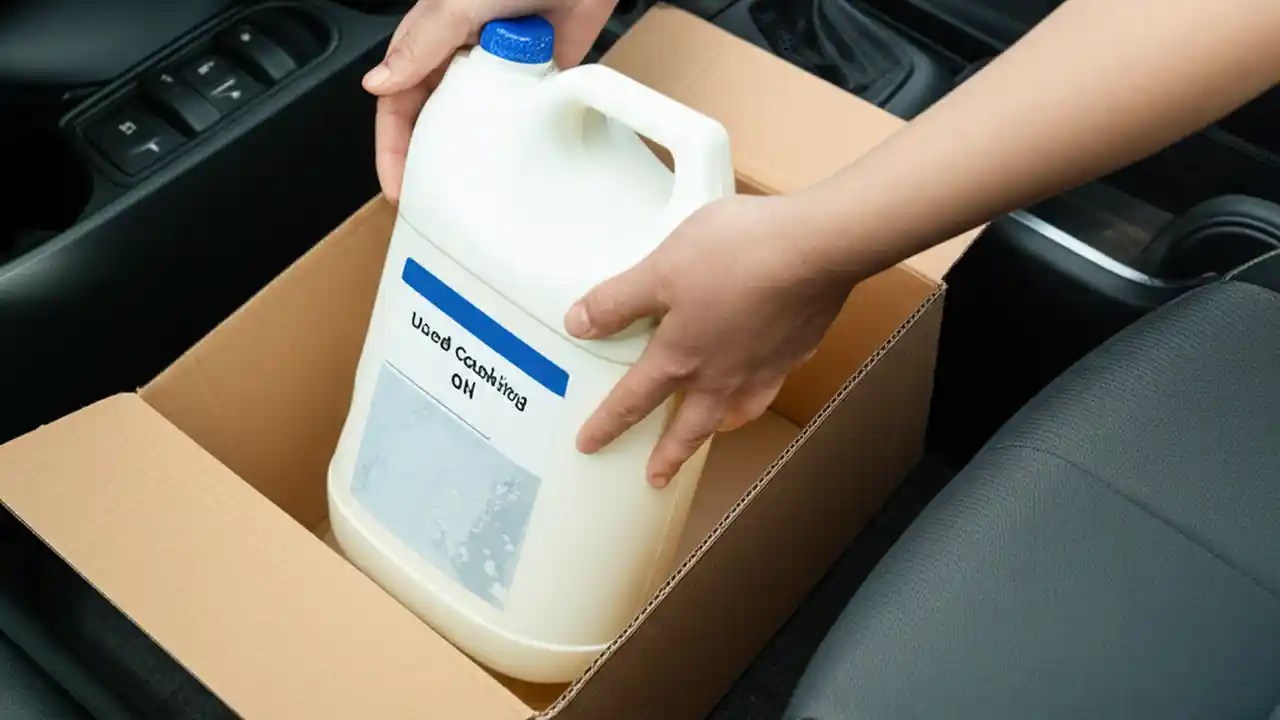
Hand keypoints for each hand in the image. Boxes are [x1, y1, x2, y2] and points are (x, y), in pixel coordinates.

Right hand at [363, 0, 616, 202]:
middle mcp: (460, 60)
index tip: (398, 187)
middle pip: (431, 121)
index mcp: (430, 41)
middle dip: (424, 162)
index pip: (398, 102)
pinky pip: (516, 119)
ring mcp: (498, 72)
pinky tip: (509, 169)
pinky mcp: (535, 80)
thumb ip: (419, 44)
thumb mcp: (456, 4)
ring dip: (466, 158)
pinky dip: (510, 143)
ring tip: (465, 196)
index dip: (393, 147)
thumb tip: (378, 83)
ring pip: (472, 126)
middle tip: (429, 203)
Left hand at [564, 194, 855, 487]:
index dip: (608, 424)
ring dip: (720, 427)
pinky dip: (763, 388)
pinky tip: (766, 375)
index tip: (590, 445)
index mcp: (680, 357)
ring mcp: (764, 366)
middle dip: (671, 454)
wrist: (816, 248)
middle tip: (657, 478)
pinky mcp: (797, 348)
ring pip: (737, 411)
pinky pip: (774, 381)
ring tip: (715, 430)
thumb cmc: (735, 254)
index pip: (633, 400)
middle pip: (690, 425)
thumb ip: (619, 300)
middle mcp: (722, 374)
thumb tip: (579, 324)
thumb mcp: (660, 269)